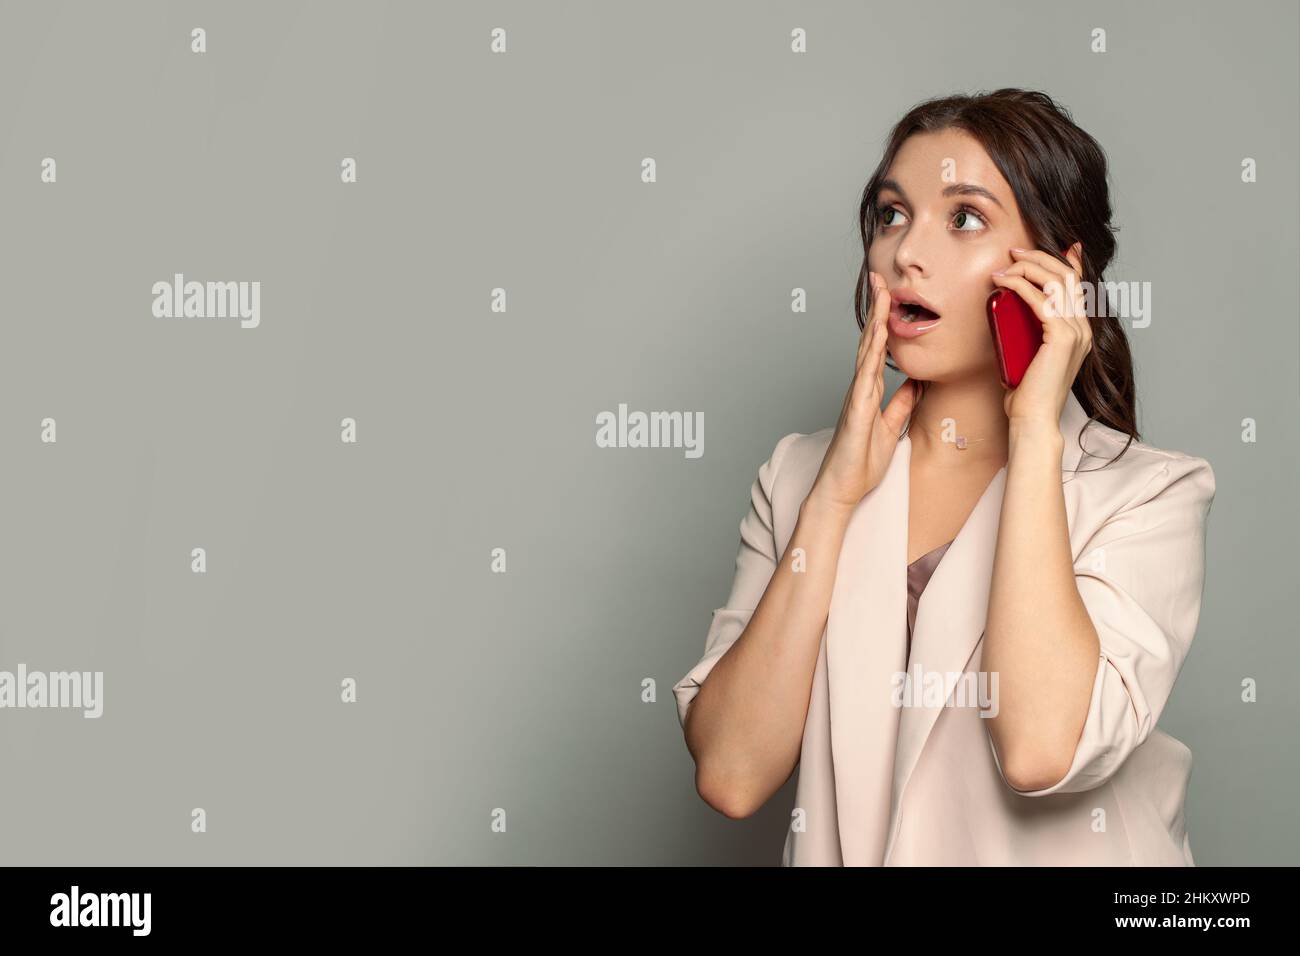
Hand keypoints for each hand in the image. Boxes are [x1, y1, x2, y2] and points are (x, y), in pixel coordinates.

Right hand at [807, 271, 919, 511]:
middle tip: (880, 277)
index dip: (885, 320)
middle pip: (871, 340)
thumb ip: (901, 405)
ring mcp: (857, 396)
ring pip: (867, 349)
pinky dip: (873, 351)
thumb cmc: (860, 464)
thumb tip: (915, 384)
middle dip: (877, 307)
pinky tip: (879, 333)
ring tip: (880, 291)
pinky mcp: (857, 409)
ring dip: (875, 319)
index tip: (889, 295)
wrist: (842, 489)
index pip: (878, 348)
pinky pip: (866, 374)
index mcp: (869, 391)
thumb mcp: (892, 429)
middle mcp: (861, 388)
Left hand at [990, 242, 1093, 427]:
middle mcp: (1082, 328)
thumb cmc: (1025, 394)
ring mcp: (1075, 332)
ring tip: (1005, 266)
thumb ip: (1026, 337)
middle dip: (1040, 258)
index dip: (1065, 261)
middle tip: (1013, 253)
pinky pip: (1042, 301)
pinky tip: (1005, 282)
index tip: (1042, 249)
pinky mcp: (1062, 338)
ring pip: (1056, 282)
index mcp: (1078, 331)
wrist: (1032, 419)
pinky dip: (1022, 286)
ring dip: (1028, 268)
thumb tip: (1007, 317)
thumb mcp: (1026, 356)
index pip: (1076, 286)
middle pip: (1067, 276)